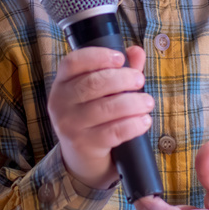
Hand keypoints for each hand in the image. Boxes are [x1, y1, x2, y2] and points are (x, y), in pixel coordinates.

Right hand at [48, 45, 151, 189]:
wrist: (82, 158)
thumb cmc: (94, 116)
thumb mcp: (102, 91)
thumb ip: (119, 69)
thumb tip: (137, 52)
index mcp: (62, 82)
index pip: (73, 62)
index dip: (98, 56)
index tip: (120, 58)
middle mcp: (61, 102)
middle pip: (93, 83)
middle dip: (123, 79)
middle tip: (140, 80)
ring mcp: (70, 125)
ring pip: (106, 108)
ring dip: (133, 103)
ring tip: (147, 102)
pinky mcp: (84, 145)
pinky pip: (113, 131)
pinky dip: (133, 124)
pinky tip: (144, 120)